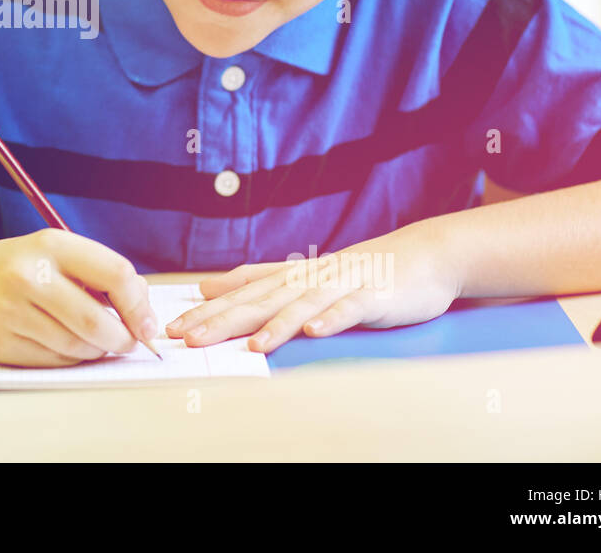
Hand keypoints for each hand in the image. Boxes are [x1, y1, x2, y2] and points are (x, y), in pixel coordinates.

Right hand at [0, 228, 160, 366]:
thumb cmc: (22, 269)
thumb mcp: (59, 255)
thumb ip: (102, 276)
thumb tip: (144, 315)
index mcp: (52, 245)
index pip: (116, 273)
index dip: (139, 305)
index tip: (147, 324)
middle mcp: (29, 275)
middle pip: (97, 322)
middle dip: (123, 340)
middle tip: (128, 343)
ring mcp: (11, 311)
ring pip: (77, 348)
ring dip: (97, 352)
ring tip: (95, 342)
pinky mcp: (1, 343)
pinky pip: (55, 362)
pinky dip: (71, 360)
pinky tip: (64, 345)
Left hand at [164, 221, 461, 352]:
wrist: (424, 254)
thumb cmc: (362, 270)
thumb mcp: (304, 274)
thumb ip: (258, 279)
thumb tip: (208, 284)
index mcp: (293, 275)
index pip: (243, 291)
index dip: (210, 309)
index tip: (176, 326)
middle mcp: (311, 277)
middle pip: (261, 299)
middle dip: (225, 319)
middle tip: (191, 337)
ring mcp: (342, 285)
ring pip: (303, 304)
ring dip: (277, 324)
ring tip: (253, 345)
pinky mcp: (374, 295)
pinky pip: (351, 308)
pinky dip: (333, 319)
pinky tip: (315, 331)